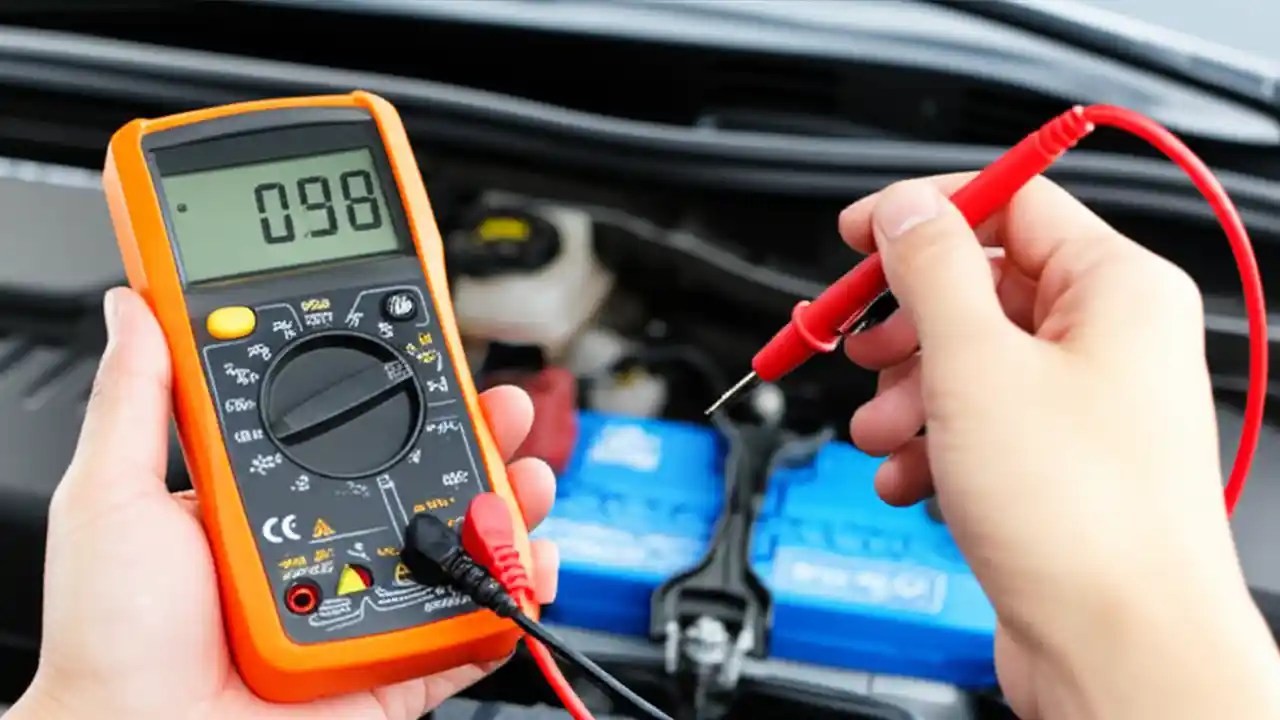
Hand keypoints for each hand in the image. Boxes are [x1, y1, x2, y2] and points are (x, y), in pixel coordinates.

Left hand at [10, 288, 558, 719]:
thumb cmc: (112, 641)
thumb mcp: (114, 496)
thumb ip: (136, 400)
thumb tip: (135, 309)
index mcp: (271, 499)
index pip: (351, 426)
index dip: (403, 386)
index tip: (432, 350)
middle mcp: (328, 544)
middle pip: (424, 478)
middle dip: (479, 436)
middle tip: (504, 409)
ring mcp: (368, 603)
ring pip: (460, 543)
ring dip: (508, 504)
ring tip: (523, 481)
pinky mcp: (397, 662)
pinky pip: (472, 629)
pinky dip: (515, 598)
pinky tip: (527, 564)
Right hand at [840, 178, 1279, 718]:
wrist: (1117, 647)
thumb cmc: (1083, 517)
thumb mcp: (976, 364)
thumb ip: (930, 269)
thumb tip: (904, 209)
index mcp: (1114, 288)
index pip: (1010, 202)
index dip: (923, 211)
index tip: (858, 233)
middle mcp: (1107, 340)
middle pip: (978, 289)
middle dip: (903, 325)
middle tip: (858, 345)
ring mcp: (1082, 405)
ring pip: (968, 363)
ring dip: (906, 396)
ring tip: (884, 433)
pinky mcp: (1056, 464)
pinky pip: (976, 426)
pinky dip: (930, 446)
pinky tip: (910, 478)